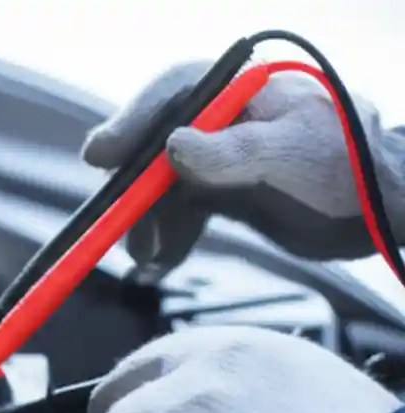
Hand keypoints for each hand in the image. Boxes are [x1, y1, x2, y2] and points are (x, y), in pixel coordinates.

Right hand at [82, 61, 404, 273]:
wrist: (379, 213)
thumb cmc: (349, 170)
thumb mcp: (292, 157)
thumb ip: (233, 151)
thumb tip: (173, 146)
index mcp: (242, 90)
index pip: (173, 93)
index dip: (131, 122)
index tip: (99, 156)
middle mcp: (223, 117)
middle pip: (156, 143)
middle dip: (134, 188)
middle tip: (114, 224)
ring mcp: (220, 153)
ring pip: (162, 182)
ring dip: (147, 220)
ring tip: (146, 257)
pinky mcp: (222, 188)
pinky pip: (180, 208)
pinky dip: (168, 234)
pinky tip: (163, 260)